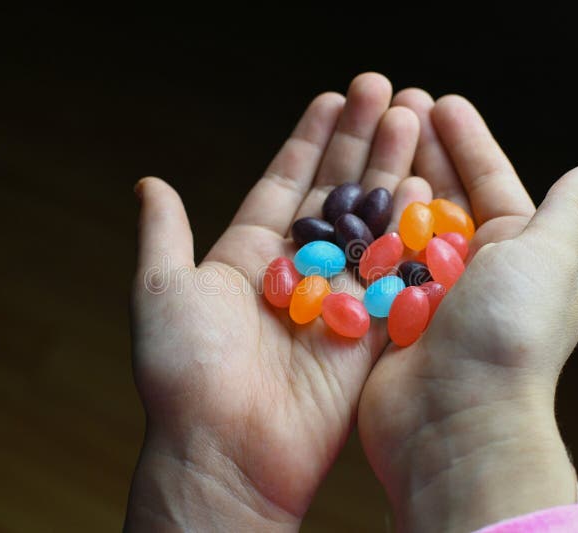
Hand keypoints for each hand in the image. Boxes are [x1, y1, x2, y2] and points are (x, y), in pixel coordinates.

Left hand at [125, 73, 425, 530]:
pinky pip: (394, 274)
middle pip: (336, 195)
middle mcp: (299, 273)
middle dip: (361, 142)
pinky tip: (427, 186)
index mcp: (250, 258)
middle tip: (386, 91)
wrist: (225, 450)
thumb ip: (165, 234)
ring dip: (392, 172)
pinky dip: (411, 232)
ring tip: (413, 119)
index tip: (333, 98)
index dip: (310, 140)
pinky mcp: (368, 332)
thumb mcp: (162, 290)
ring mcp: (337, 300)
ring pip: (371, 225)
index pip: (286, 184)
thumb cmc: (184, 373)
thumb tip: (150, 184)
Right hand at [358, 93, 577, 532]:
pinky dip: (364, 232)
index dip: (468, 142)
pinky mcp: (385, 317)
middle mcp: (472, 274)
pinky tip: (348, 199)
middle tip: (395, 107)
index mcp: (517, 256)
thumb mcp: (548, 258)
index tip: (441, 103)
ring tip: (370, 139)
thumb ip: (569, 211)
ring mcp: (425, 296)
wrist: (453, 421)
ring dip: (390, 182)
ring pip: (404, 225)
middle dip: (422, 151)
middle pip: (444, 198)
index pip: (491, 184)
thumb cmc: (507, 336)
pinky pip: (374, 263)